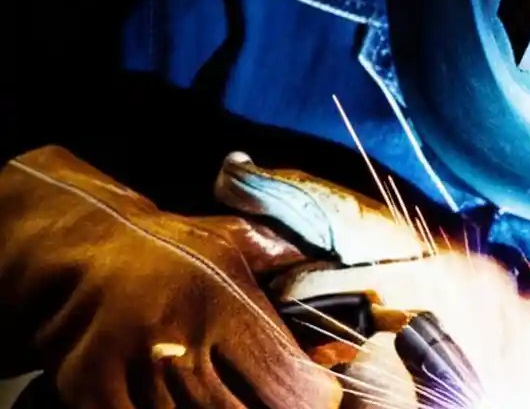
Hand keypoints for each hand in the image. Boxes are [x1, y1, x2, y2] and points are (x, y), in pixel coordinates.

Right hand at [0, 146, 342, 408]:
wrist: (78, 252)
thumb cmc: (168, 248)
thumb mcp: (236, 242)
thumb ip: (289, 269)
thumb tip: (347, 307)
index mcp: (224, 303)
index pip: (287, 383)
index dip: (310, 397)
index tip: (315, 393)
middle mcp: (180, 341)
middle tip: (270, 398)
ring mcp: (135, 373)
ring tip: (220, 394)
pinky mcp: (95, 393)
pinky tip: (177, 401)